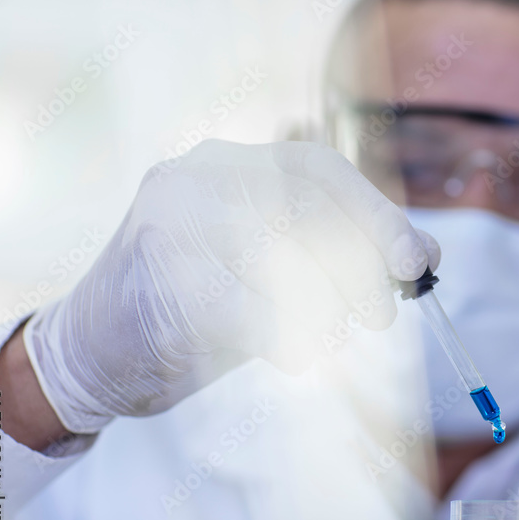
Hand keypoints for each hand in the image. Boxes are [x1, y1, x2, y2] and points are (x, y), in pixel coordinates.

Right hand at [23, 139, 438, 433]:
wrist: (92, 353)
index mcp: (228, 164)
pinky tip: (290, 355)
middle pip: (307, 212)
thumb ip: (340, 255)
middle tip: (381, 315)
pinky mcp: (159, 284)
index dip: (376, 213)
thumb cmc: (200, 307)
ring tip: (327, 337)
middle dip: (359, 269)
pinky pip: (253, 312)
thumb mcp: (275, 270)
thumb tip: (426, 254)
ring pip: (283, 261)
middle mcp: (195, 180)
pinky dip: (288, 339)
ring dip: (325, 311)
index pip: (319, 170)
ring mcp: (170, 227)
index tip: (418, 261)